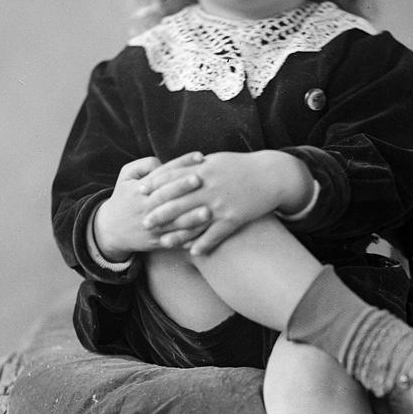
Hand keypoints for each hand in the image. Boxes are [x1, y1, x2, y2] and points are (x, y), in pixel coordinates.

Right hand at [92, 153, 205, 259]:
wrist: (111, 230)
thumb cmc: (124, 197)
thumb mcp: (126, 176)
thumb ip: (144, 164)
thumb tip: (163, 162)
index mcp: (140, 188)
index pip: (163, 173)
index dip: (181, 163)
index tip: (200, 156)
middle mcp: (145, 206)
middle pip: (166, 196)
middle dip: (183, 187)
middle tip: (201, 179)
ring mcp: (152, 225)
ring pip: (173, 221)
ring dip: (191, 217)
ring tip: (208, 211)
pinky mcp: (157, 241)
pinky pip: (175, 239)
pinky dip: (189, 237)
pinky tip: (204, 233)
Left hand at [147, 150, 306, 255]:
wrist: (272, 175)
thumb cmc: (242, 166)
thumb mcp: (216, 160)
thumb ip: (194, 166)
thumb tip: (174, 169)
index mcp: (203, 169)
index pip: (172, 177)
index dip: (154, 185)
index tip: (140, 192)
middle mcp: (209, 187)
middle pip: (178, 202)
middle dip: (159, 213)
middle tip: (144, 223)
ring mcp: (221, 204)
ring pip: (194, 222)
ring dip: (178, 234)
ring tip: (163, 243)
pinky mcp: (235, 218)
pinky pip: (216, 235)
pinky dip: (204, 244)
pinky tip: (193, 253)